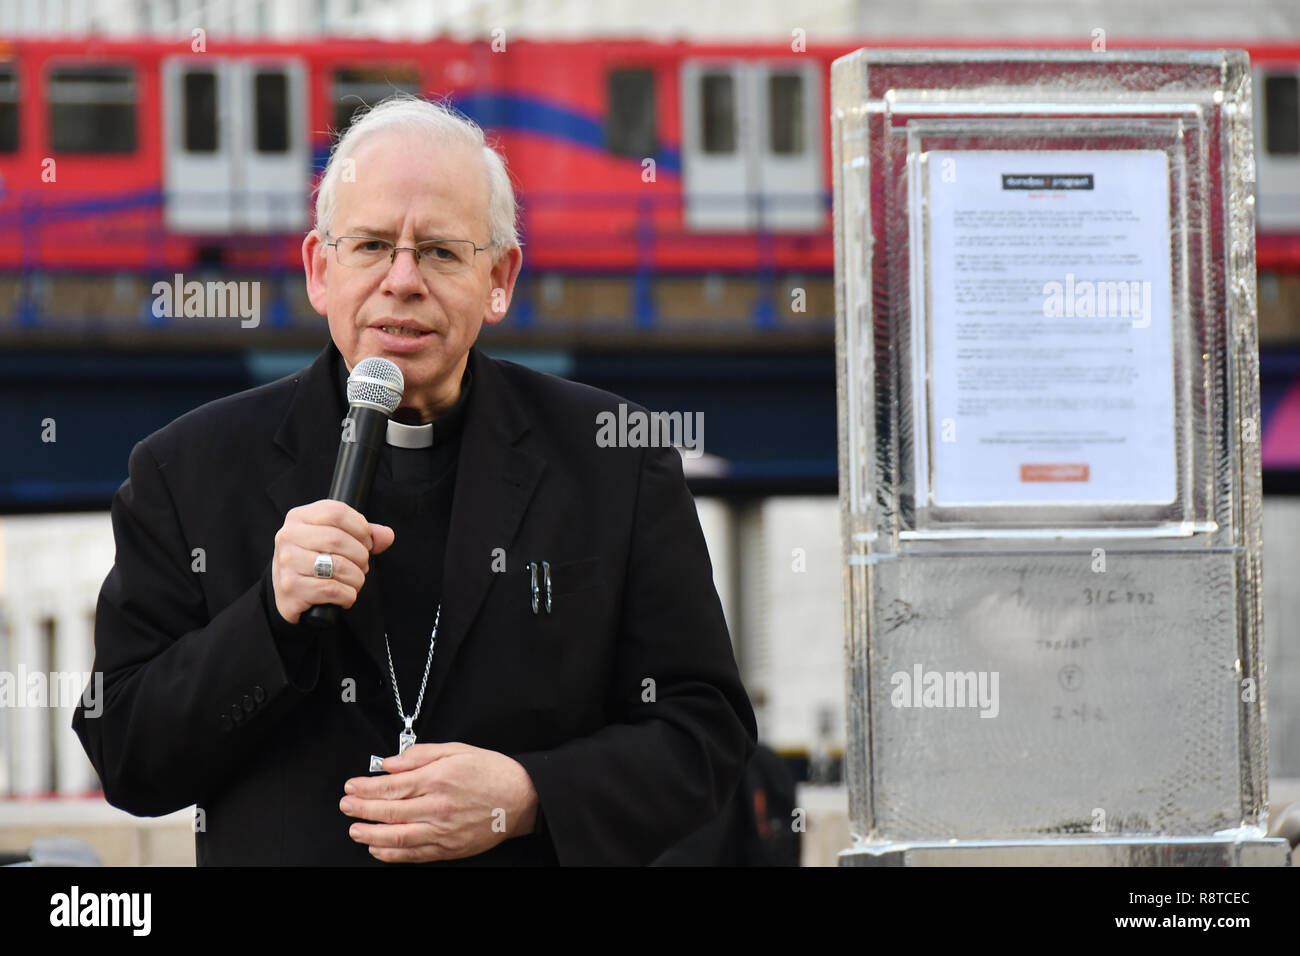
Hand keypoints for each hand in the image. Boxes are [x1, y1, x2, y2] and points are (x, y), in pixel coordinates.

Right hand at [271, 500, 394, 623]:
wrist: (290, 595)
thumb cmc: (316, 562)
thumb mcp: (335, 541)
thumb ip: (364, 535)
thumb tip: (387, 535)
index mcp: (298, 517)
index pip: (336, 512)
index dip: (360, 527)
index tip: (367, 541)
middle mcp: (287, 537)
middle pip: (338, 539)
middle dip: (361, 556)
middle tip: (362, 565)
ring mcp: (286, 563)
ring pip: (338, 566)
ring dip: (357, 577)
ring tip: (354, 581)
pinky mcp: (291, 589)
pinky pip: (333, 590)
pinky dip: (348, 595)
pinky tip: (344, 595)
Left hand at [340, 742, 539, 862]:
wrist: (522, 799)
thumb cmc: (492, 772)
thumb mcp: (457, 750)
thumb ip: (421, 755)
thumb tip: (391, 762)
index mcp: (437, 779)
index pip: (391, 786)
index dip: (365, 787)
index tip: (351, 786)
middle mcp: (437, 806)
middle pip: (389, 811)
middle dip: (361, 809)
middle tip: (345, 806)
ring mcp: (442, 831)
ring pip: (397, 836)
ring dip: (370, 834)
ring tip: (355, 830)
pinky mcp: (449, 848)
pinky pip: (414, 854)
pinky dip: (392, 854)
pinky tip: (378, 848)